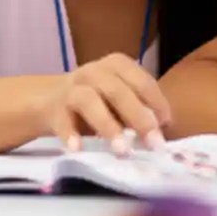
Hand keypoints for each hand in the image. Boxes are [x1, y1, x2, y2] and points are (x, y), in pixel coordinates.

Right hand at [41, 53, 171, 154]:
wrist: (50, 101)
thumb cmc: (97, 102)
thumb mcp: (121, 101)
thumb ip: (141, 110)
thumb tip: (164, 129)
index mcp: (117, 66)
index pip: (141, 80)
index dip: (156, 102)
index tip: (166, 125)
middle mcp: (94, 72)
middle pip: (117, 90)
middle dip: (138, 116)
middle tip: (153, 142)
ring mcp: (71, 88)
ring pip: (89, 100)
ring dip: (107, 125)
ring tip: (122, 149)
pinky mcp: (53, 108)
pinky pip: (62, 120)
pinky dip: (70, 134)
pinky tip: (78, 149)